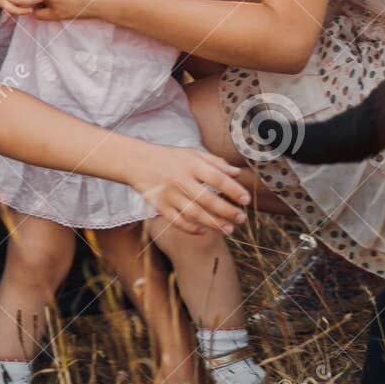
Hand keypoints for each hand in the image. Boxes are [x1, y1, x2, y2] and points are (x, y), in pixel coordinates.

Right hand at [126, 144, 249, 234]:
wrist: (137, 162)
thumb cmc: (171, 158)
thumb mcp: (193, 153)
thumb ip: (216, 163)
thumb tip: (237, 173)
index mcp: (191, 164)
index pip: (217, 178)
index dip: (233, 190)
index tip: (246, 200)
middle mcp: (180, 180)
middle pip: (207, 199)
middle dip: (227, 211)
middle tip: (241, 219)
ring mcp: (169, 195)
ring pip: (194, 214)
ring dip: (213, 224)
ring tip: (229, 229)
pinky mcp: (160, 206)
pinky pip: (178, 222)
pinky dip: (192, 228)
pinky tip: (205, 230)